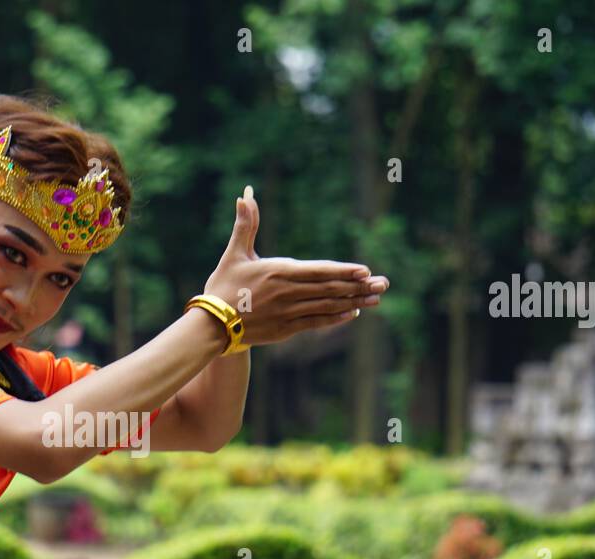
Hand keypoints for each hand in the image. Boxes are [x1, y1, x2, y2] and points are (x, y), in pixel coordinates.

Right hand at [203, 185, 388, 346]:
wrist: (210, 325)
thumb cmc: (222, 286)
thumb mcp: (234, 253)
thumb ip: (246, 224)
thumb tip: (246, 193)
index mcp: (279, 272)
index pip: (319, 271)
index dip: (343, 271)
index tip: (365, 270)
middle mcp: (288, 293)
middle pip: (329, 289)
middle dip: (358, 287)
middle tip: (383, 284)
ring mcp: (289, 313)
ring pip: (327, 306)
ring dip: (354, 302)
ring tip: (375, 298)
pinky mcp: (286, 329)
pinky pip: (316, 323)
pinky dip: (335, 318)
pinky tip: (352, 313)